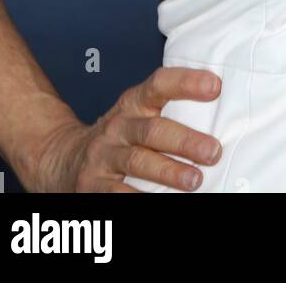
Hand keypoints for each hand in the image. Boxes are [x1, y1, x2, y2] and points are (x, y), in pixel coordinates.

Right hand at [30, 67, 223, 192]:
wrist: (62, 158)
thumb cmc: (118, 136)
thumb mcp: (137, 114)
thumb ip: (169, 112)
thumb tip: (222, 117)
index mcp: (133, 103)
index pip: (159, 84)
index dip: (187, 82)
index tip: (215, 87)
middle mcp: (118, 126)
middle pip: (153, 130)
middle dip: (185, 141)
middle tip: (213, 151)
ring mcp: (104, 156)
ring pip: (138, 162)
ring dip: (169, 172)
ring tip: (195, 180)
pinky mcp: (93, 186)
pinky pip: (118, 194)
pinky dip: (141, 200)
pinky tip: (161, 203)